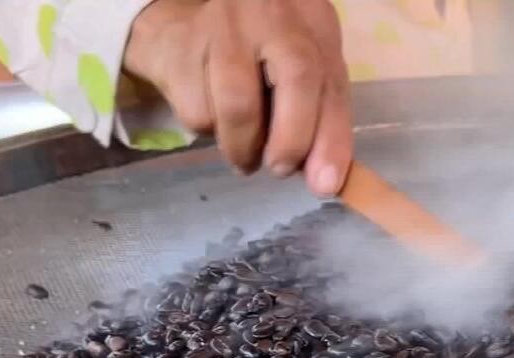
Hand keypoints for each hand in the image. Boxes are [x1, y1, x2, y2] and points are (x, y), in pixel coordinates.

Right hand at [124, 0, 352, 196]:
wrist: (181, 19)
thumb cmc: (255, 54)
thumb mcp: (300, 74)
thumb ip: (320, 120)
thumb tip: (324, 182)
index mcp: (311, 20)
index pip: (333, 83)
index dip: (332, 138)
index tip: (325, 184)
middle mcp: (271, 14)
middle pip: (297, 77)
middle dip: (291, 141)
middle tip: (279, 167)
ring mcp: (224, 25)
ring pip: (239, 104)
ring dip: (243, 146)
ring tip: (244, 151)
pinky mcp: (181, 46)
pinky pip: (196, 110)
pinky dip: (208, 130)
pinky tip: (212, 115)